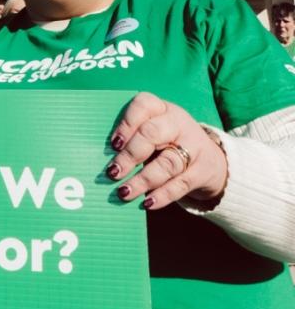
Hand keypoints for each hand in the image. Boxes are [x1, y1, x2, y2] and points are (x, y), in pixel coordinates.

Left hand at [106, 92, 227, 210]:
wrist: (211, 161)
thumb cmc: (166, 144)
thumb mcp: (153, 133)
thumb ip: (131, 140)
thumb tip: (98, 160)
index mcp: (161, 109)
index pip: (143, 105)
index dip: (126, 124)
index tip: (113, 144)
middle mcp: (178, 124)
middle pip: (152, 134)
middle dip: (130, 155)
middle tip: (113, 172)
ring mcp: (194, 147)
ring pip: (166, 163)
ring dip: (142, 180)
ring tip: (123, 192)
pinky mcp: (203, 171)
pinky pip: (180, 184)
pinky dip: (162, 195)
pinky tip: (146, 203)